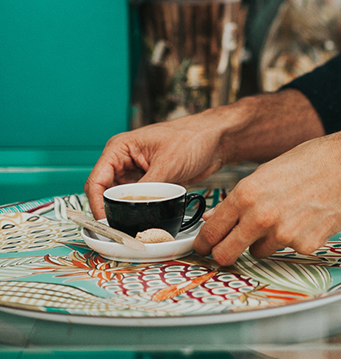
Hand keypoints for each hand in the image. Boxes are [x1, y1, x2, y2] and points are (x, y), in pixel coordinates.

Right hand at [85, 112, 230, 218]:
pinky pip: (138, 200)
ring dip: (126, 210)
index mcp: (120, 148)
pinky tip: (146, 217)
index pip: (96, 180)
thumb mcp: (167, 164)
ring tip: (134, 223)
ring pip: (121, 198)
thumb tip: (130, 211)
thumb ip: (146, 190)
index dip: (96, 203)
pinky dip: (140, 209)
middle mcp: (124, 161)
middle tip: (119, 227)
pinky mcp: (150, 182)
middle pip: (105, 192)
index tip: (105, 220)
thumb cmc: (194, 137)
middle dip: (111, 209)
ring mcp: (137, 172)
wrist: (219, 139)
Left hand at [193, 132, 340, 262]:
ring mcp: (283, 233)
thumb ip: (241, 199)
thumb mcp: (268, 172)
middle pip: (226, 254)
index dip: (205, 243)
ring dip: (266, 242)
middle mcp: (260, 216)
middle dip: (227, 253)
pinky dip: (296, 240)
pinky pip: (289, 250)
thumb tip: (217, 219)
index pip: (211, 231)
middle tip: (233, 249)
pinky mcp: (305, 244)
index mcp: (246, 193)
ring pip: (259, 252)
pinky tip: (309, 218)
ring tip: (288, 217)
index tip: (205, 248)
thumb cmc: (314, 161)